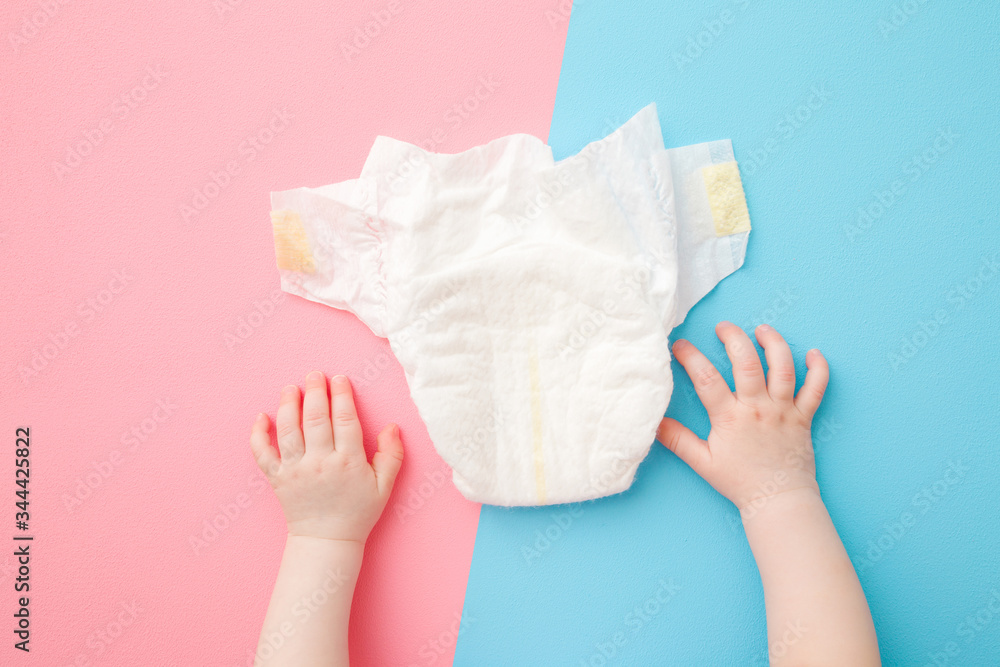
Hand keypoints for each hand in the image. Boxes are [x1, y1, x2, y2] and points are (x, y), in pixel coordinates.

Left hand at [249, 371, 403, 543]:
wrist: (327, 541)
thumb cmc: (357, 513)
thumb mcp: (384, 486)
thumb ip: (392, 455)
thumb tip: (392, 426)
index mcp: (349, 462)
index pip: (345, 419)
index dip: (343, 396)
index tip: (340, 379)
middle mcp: (320, 462)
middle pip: (316, 418)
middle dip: (316, 392)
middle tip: (315, 375)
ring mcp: (296, 470)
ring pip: (289, 430)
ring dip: (289, 405)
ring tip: (292, 388)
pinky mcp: (278, 479)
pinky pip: (263, 454)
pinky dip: (258, 435)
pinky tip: (261, 417)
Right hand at [656, 322, 828, 510]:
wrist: (778, 501)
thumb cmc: (740, 482)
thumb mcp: (702, 463)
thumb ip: (677, 440)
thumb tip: (654, 422)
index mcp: (730, 418)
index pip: (706, 378)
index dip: (690, 357)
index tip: (679, 345)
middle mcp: (757, 408)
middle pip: (746, 363)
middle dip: (733, 338)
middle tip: (723, 328)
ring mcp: (783, 410)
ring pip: (782, 367)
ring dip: (773, 343)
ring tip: (762, 330)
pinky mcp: (804, 417)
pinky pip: (816, 388)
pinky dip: (818, 369)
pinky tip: (813, 353)